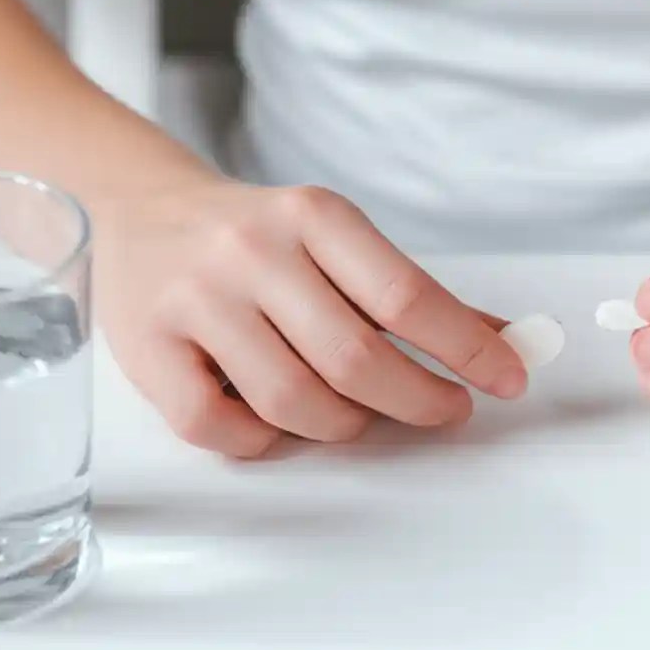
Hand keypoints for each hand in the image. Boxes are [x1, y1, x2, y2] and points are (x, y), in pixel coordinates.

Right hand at [94, 181, 527, 456]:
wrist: (140, 207)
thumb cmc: (259, 238)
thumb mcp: (338, 242)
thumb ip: (415, 295)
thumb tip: (507, 343)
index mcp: (314, 217)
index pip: (407, 296)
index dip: (467, 349)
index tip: (508, 379)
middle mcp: (254, 252)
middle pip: (356, 359)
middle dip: (418, 401)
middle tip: (445, 410)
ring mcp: (196, 300)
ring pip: (293, 403)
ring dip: (342, 426)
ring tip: (355, 414)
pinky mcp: (148, 348)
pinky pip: (219, 427)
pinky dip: (261, 441)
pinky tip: (276, 422)